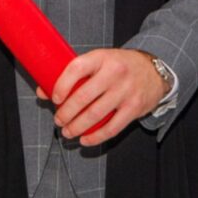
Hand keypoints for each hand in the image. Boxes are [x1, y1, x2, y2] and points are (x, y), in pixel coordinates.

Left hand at [41, 49, 166, 145]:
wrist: (154, 71)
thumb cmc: (119, 66)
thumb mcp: (99, 61)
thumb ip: (74, 74)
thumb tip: (43, 91)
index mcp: (102, 57)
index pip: (77, 68)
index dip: (62, 84)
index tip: (54, 98)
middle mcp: (114, 73)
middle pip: (84, 96)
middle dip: (66, 112)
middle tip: (58, 120)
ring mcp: (126, 91)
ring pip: (96, 115)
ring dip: (77, 127)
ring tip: (67, 132)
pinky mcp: (134, 108)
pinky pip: (112, 127)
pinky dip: (96, 137)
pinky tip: (85, 140)